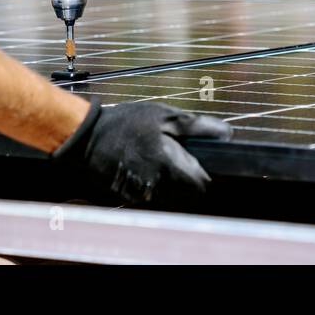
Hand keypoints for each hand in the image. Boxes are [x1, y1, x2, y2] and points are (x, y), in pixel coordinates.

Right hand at [52, 101, 231, 203]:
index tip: (198, 160)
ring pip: (170, 193)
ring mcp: (142, 196)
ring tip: (153, 157)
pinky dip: (152, 182)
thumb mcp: (163, 115)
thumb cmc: (127, 124)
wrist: (86, 139)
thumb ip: (197, 126)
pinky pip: (152, 195)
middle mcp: (157, 186)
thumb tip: (227, 135)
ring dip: (168, 179)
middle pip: (186, 190)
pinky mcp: (130, 199)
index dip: (204, 172)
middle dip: (185, 175)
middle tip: (172, 154)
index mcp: (168, 164)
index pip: (202, 184)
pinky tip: (141, 165)